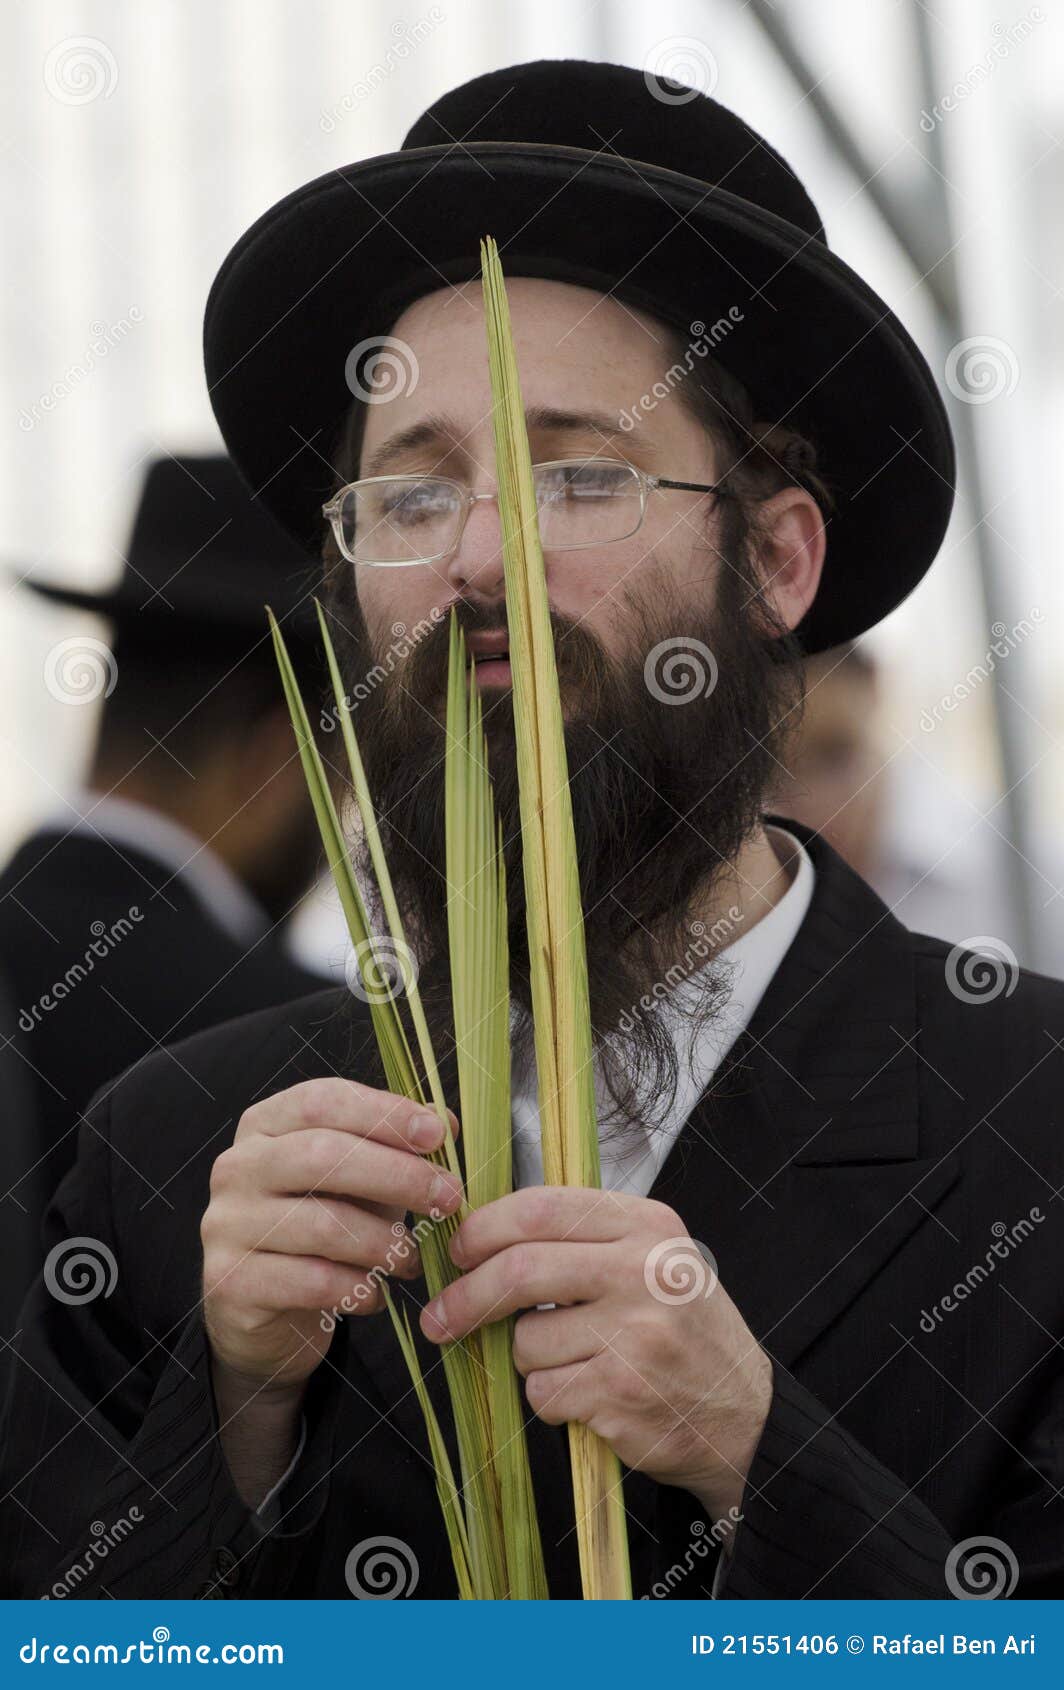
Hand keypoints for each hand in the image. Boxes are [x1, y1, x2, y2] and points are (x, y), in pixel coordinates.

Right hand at [201, 1077, 462, 1397]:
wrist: (264, 1311)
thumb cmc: (320, 1227)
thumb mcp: (358, 1180)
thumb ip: (394, 1147)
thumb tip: (443, 1120)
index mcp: (264, 1125)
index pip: (322, 1101)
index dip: (383, 1113)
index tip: (437, 1134)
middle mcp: (237, 1167)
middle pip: (323, 1156)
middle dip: (398, 1175)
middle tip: (448, 1198)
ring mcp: (228, 1224)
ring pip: (322, 1224)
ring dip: (383, 1242)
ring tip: (411, 1259)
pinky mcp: (230, 1281)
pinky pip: (310, 1280)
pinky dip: (356, 1288)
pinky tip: (375, 1295)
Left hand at [419, 1187, 771, 1522]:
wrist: (745, 1415)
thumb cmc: (684, 1332)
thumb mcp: (654, 1259)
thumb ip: (584, 1240)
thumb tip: (482, 1238)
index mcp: (647, 1224)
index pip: (541, 1207)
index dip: (484, 1228)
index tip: (457, 1253)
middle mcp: (643, 1270)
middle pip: (519, 1270)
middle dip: (466, 1297)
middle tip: (440, 1319)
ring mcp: (634, 1333)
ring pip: (527, 1340)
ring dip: (531, 1360)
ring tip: (579, 1363)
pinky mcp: (620, 1392)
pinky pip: (543, 1392)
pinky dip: (552, 1401)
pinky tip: (592, 1396)